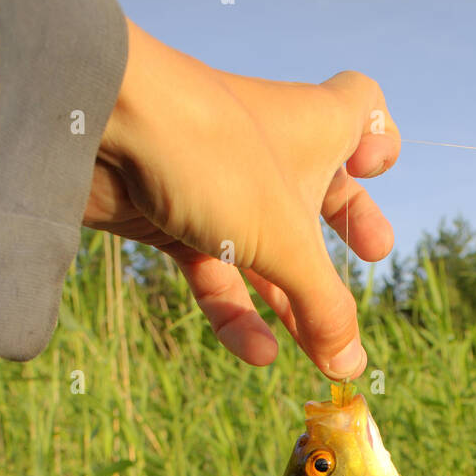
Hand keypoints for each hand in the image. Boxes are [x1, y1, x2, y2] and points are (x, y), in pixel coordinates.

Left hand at [84, 19, 400, 377]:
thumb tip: (351, 366)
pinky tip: (258, 354)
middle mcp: (269, 151)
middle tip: (370, 260)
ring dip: (293, 304)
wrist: (98, 127)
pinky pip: (216, 275)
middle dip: (343, 234)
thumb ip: (324, 307)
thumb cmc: (211, 158)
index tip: (377, 170)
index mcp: (312, 128)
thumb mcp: (286, 243)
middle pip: (319, 192)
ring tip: (321, 356)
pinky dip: (236, 313)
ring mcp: (219, 186)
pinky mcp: (173, 219)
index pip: (359, 109)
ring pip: (267, 250)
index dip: (376, 137)